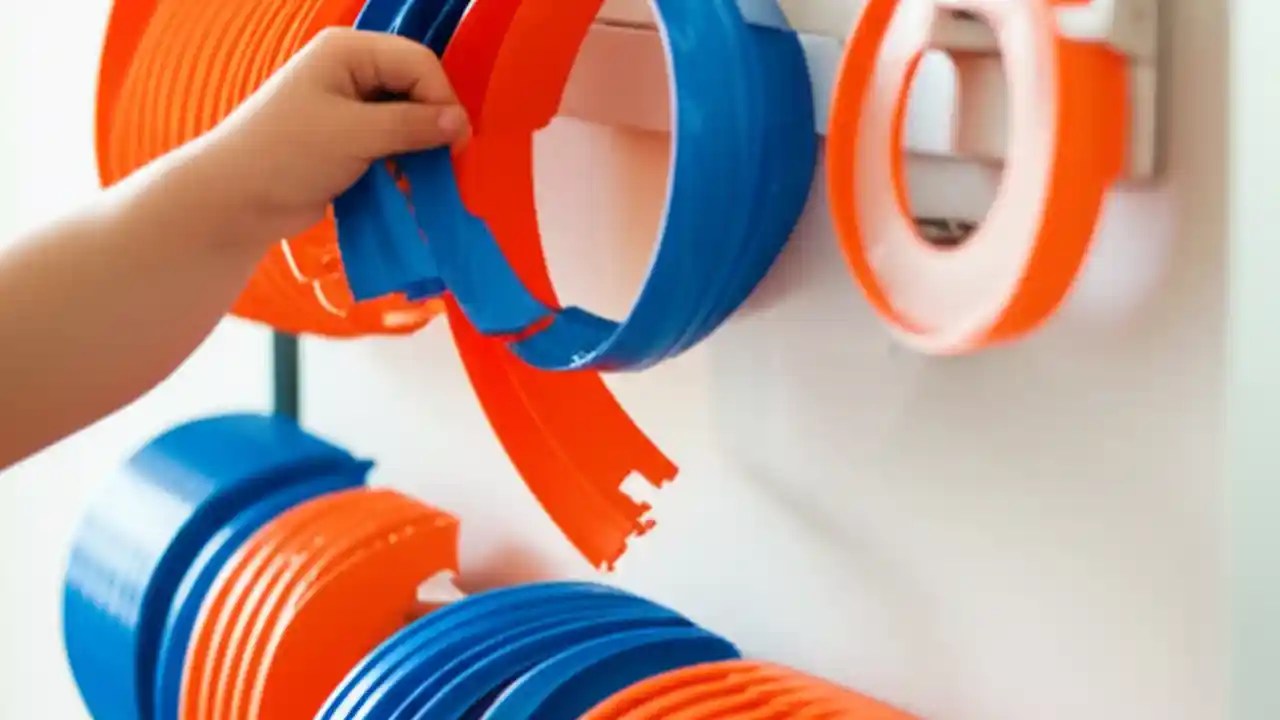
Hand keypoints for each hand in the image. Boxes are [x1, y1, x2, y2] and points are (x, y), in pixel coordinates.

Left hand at [192, 28, 469, 244]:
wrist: (236, 199)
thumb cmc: (288, 154)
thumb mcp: (355, 135)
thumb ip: (411, 125)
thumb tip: (461, 124)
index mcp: (349, 50)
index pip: (418, 62)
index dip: (442, 99)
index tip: (454, 144)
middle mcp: (352, 69)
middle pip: (416, 86)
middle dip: (433, 122)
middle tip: (445, 161)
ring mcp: (350, 103)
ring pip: (408, 116)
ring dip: (420, 146)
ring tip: (423, 176)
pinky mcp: (349, 136)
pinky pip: (393, 140)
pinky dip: (404, 160)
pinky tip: (404, 182)